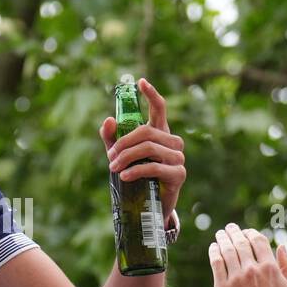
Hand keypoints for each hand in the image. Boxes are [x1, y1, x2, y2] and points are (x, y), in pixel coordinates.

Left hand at [100, 78, 185, 221]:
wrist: (151, 204)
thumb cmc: (137, 175)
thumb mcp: (120, 155)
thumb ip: (112, 138)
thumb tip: (108, 120)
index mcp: (160, 132)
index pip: (160, 108)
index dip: (151, 94)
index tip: (140, 82)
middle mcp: (172, 141)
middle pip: (146, 131)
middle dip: (123, 142)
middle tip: (109, 156)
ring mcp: (178, 157)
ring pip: (149, 148)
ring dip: (127, 157)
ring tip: (113, 167)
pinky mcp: (178, 174)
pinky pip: (155, 167)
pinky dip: (136, 170)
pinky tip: (124, 176)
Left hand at [208, 223, 286, 286]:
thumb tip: (282, 247)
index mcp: (270, 268)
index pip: (258, 240)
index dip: (251, 233)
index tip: (245, 232)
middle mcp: (252, 270)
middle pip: (240, 242)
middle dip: (234, 232)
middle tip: (229, 228)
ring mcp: (236, 279)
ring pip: (227, 250)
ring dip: (223, 239)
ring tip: (220, 234)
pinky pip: (216, 263)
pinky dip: (214, 252)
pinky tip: (213, 248)